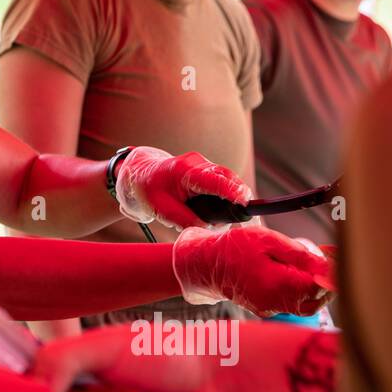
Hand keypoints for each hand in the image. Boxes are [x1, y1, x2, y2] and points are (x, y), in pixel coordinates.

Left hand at [115, 147, 250, 229]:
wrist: (140, 172)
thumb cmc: (148, 190)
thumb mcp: (160, 209)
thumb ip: (184, 219)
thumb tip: (208, 227)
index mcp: (184, 171)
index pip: (215, 179)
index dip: (232, 191)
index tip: (245, 203)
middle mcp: (198, 164)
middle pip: (228, 177)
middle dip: (240, 196)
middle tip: (251, 219)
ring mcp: (204, 165)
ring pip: (229, 180)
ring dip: (235, 198)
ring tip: (237, 219)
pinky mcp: (207, 171)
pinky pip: (223, 182)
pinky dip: (229, 196)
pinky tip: (231, 212)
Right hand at [173, 224, 333, 316]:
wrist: (206, 264)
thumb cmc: (233, 248)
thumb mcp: (266, 239)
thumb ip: (297, 253)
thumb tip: (324, 264)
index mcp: (276, 285)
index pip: (317, 286)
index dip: (331, 271)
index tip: (334, 253)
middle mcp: (275, 303)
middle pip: (316, 300)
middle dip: (327, 281)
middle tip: (326, 258)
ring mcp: (270, 309)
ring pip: (306, 305)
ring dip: (316, 287)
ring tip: (312, 265)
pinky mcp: (267, 309)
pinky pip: (292, 303)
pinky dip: (301, 290)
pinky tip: (296, 273)